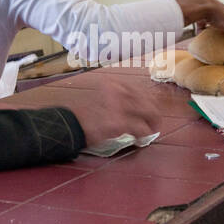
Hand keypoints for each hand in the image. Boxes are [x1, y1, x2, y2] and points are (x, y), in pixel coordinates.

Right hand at [5, 77, 162, 147]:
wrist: (68, 125)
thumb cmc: (83, 114)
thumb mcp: (100, 97)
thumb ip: (117, 97)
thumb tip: (137, 104)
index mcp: (113, 83)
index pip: (139, 89)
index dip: (147, 101)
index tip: (149, 109)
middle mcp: (117, 91)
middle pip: (147, 100)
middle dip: (154, 113)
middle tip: (156, 123)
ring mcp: (119, 106)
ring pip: (148, 113)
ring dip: (152, 124)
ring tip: (151, 131)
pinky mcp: (118, 123)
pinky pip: (140, 128)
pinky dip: (143, 134)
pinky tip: (140, 140)